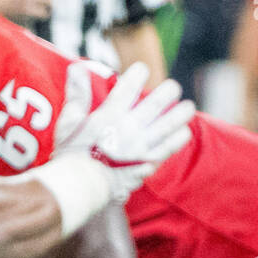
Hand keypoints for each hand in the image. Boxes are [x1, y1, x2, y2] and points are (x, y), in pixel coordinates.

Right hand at [57, 64, 195, 202]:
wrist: (79, 190)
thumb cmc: (71, 156)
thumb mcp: (68, 123)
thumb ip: (77, 95)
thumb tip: (77, 66)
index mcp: (109, 117)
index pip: (127, 88)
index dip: (137, 75)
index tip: (142, 70)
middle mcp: (128, 128)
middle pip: (154, 104)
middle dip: (166, 92)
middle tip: (173, 87)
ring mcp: (139, 146)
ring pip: (167, 125)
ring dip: (180, 115)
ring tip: (189, 106)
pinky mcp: (145, 163)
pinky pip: (167, 149)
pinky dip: (177, 140)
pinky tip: (184, 132)